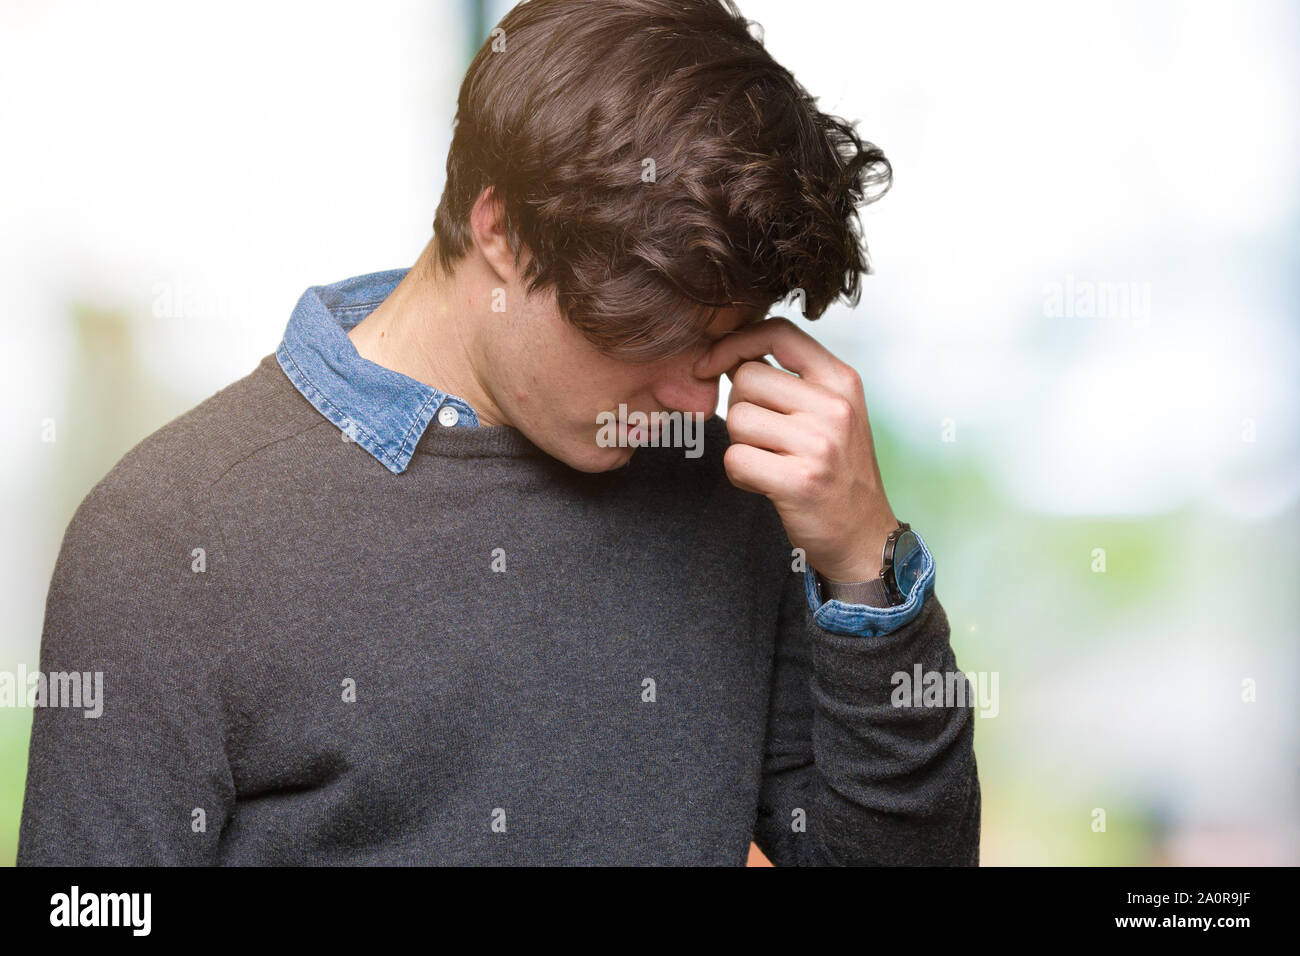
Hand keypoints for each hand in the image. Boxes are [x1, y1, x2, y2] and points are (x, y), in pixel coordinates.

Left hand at [694, 316, 897, 582]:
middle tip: (762, 437)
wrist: (864, 536)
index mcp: (842, 380)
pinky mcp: (799, 481)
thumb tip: (732, 352)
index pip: (778, 332)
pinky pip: (735, 459)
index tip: (710, 363)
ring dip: (740, 444)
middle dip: (739, 407)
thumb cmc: (838, 471)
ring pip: (736, 419)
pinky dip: (740, 475)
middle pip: (745, 378)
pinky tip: (765, 483)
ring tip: (769, 462)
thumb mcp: (832, 412)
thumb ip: (793, 380)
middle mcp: (834, 406)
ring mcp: (819, 444)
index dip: (735, 343)